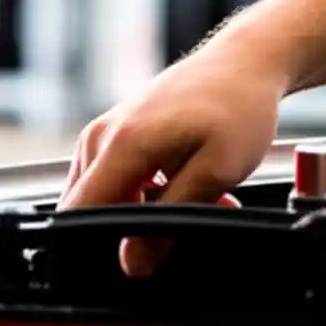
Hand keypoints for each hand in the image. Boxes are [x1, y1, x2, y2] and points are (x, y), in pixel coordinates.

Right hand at [59, 29, 287, 275]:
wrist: (246, 62)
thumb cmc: (238, 107)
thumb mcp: (217, 171)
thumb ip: (173, 217)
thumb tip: (132, 263)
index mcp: (120, 145)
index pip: (78, 215)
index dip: (102, 247)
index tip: (143, 255)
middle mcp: (101, 137)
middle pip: (93, 210)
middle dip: (138, 228)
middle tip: (192, 217)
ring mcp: (106, 133)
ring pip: (111, 196)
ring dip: (153, 209)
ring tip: (204, 197)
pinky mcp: (119, 133)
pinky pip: (121, 178)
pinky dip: (153, 191)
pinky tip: (191, 184)